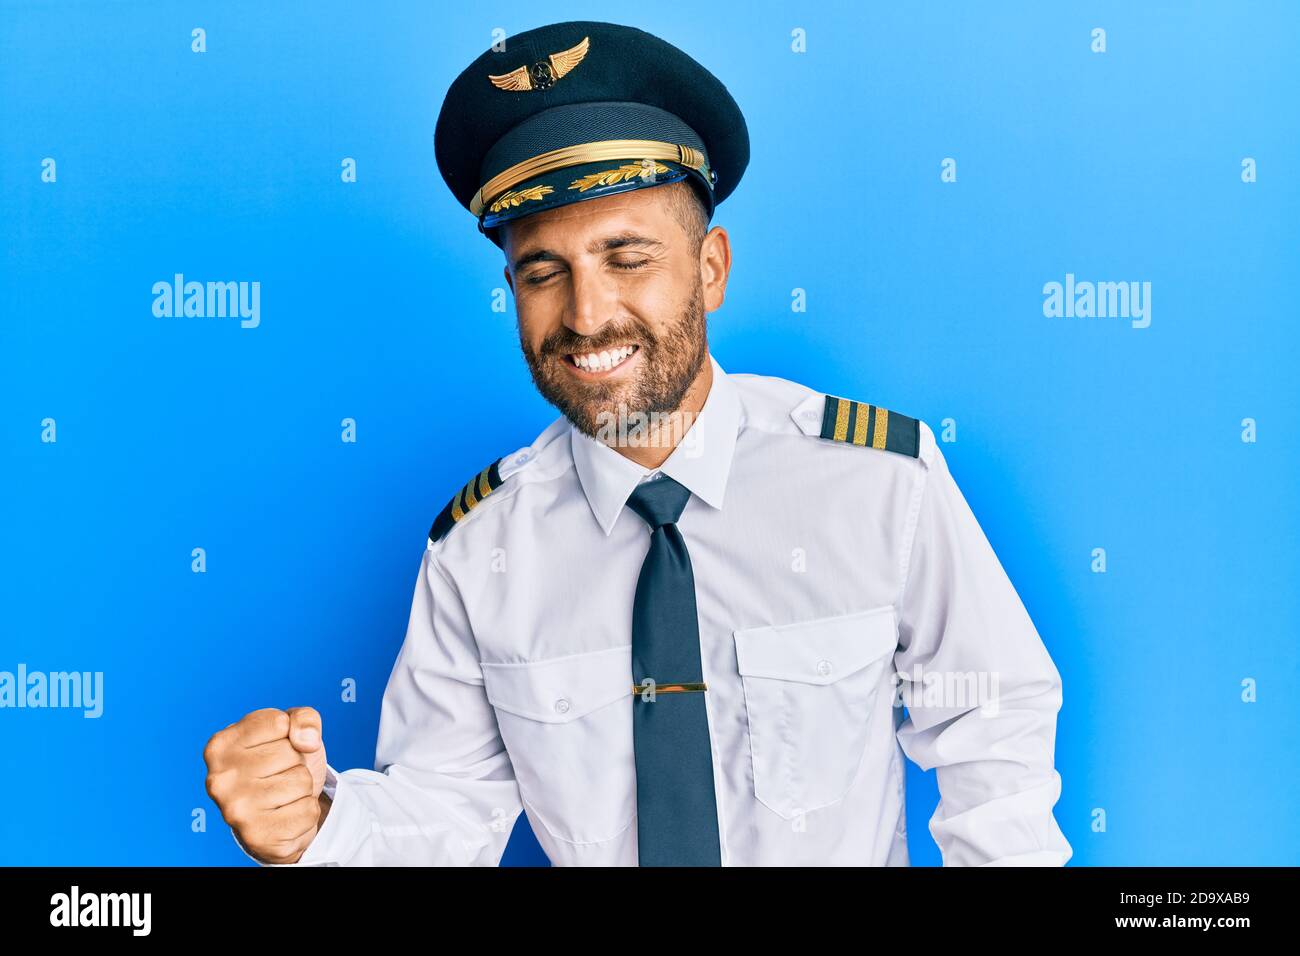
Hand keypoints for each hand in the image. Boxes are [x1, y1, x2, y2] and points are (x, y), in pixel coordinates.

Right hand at [204, 706, 327, 863]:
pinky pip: (308, 811)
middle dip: (296, 762)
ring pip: (301, 781)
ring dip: (302, 788)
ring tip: (283, 794)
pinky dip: (306, 811)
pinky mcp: (257, 836)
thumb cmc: (283, 766)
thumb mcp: (292, 731)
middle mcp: (219, 779)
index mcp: (220, 745)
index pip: (278, 723)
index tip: (274, 747)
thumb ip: (304, 718)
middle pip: (291, 753)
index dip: (288, 734)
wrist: (280, 816)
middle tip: (279, 776)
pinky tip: (286, 814)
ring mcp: (235, 810)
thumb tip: (307, 741)